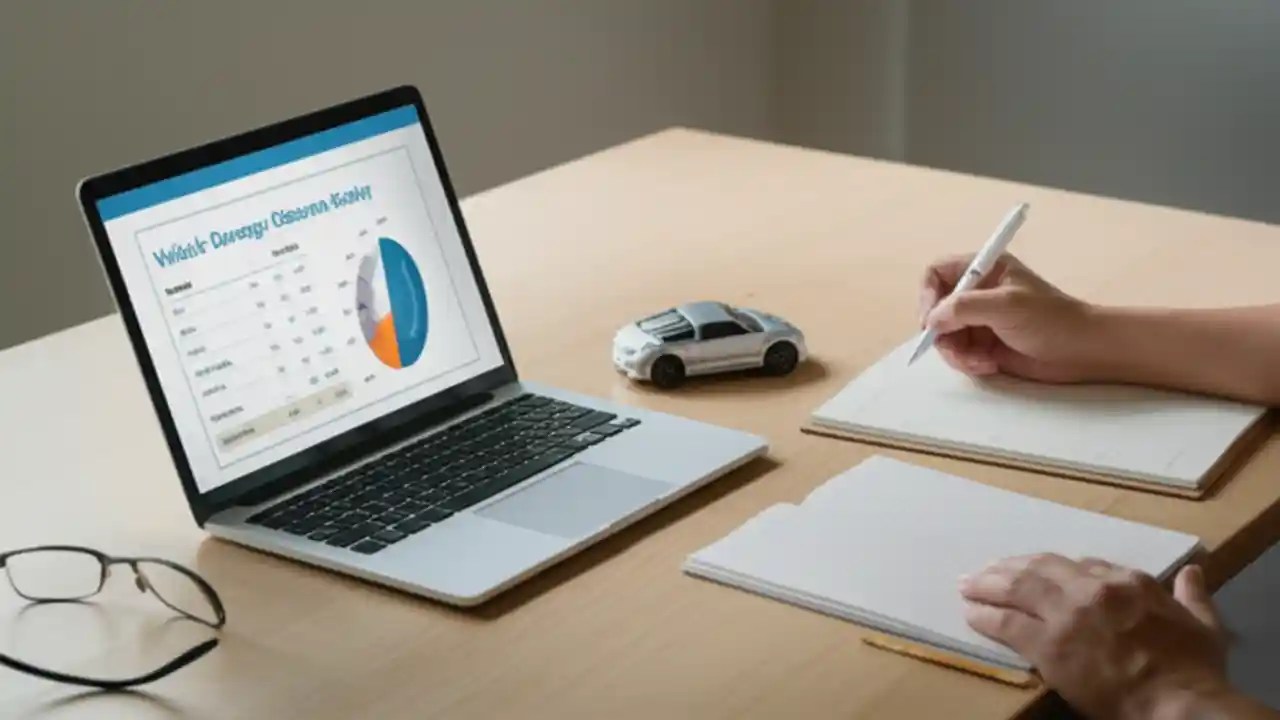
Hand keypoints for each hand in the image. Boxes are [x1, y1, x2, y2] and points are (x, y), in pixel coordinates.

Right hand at [919, 254, 1101, 382]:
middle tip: (954, 348)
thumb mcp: (1006, 305)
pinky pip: (958, 354)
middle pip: (936, 310)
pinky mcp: (984, 346)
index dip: (928, 295)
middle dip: (942, 332)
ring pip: (944, 336)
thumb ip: (963, 308)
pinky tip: (990, 365)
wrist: (1082, 351)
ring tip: (980, 361)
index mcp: (984, 270)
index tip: (931, 320)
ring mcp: (979, 321)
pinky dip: (967, 362)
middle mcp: (977, 293)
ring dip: (956, 352)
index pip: (937, 274)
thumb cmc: (1050, 320)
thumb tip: (931, 322)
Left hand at [960, 555, 1231, 719]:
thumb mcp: (1204, 626)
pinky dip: (985, 615)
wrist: (1176, 703)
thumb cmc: (1193, 670)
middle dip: (1011, 567)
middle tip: (987, 570)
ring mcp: (1068, 614)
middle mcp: (1093, 589)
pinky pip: (1007, 623)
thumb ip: (1192, 597)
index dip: (1055, 568)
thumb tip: (1193, 572)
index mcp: (1129, 582)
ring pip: (1017, 588)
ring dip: (987, 584)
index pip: (1083, 565)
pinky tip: (971, 614)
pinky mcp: (1048, 644)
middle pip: (1041, 568)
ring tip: (967, 585)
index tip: (1038, 571)